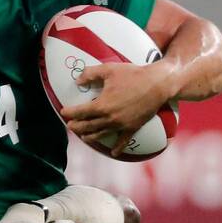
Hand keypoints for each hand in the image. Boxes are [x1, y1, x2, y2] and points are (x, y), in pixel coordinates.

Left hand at [58, 60, 174, 157]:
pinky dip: (117, 148)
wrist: (157, 84)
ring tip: (83, 137)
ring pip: (101, 134)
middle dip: (77, 127)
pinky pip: (123, 141)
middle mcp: (109, 118)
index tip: (64, 112)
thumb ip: (90, 74)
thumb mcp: (109, 69)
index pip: (80, 112)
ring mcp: (121, 125)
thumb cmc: (133, 75)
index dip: (70, 112)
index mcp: (102, 105)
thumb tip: (77, 80)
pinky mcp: (132, 128)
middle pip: (88, 126)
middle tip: (70, 126)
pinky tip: (113, 153)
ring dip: (90, 136)